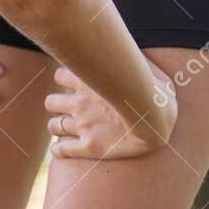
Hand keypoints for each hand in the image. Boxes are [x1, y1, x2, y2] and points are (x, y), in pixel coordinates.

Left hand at [46, 55, 176, 159]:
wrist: (157, 120)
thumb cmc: (156, 93)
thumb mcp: (144, 69)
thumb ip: (134, 63)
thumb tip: (136, 57)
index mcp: (87, 83)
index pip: (60, 76)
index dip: (66, 80)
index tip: (76, 85)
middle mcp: (80, 104)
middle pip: (51, 102)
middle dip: (58, 105)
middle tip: (71, 110)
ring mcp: (83, 126)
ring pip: (53, 126)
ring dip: (58, 127)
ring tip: (66, 129)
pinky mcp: (90, 146)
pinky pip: (63, 150)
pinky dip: (59, 151)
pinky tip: (61, 151)